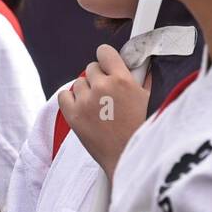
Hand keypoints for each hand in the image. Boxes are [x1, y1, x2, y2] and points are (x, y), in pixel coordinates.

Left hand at [57, 44, 150, 178]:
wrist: (128, 159)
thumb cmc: (142, 131)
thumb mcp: (148, 100)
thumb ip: (142, 78)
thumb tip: (142, 66)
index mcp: (122, 79)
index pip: (104, 52)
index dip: (106, 60)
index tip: (109, 68)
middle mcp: (102, 87)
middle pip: (91, 68)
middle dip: (99, 78)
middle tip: (107, 95)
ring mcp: (85, 101)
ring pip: (79, 82)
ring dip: (87, 91)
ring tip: (98, 107)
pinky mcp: (73, 116)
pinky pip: (64, 96)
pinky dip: (71, 100)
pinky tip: (82, 108)